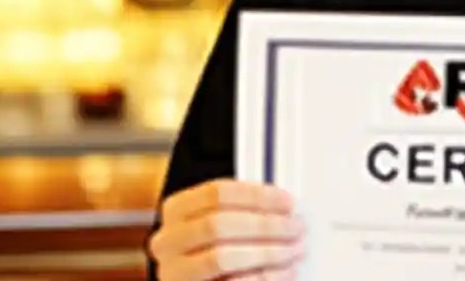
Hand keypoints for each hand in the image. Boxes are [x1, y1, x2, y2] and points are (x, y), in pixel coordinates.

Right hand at [147, 179, 305, 279]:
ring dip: (267, 253)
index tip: (288, 202)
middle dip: (265, 226)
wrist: (198, 280)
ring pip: (222, 257)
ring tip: (294, 251)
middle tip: (297, 228)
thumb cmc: (215, 248)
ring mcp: (173, 272)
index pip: (217, 192)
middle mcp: (167, 241)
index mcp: (176, 210)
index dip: (257, 196)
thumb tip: (286, 209)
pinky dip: (263, 278)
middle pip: (219, 224)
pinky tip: (284, 272)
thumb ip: (246, 211)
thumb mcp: (223, 221)